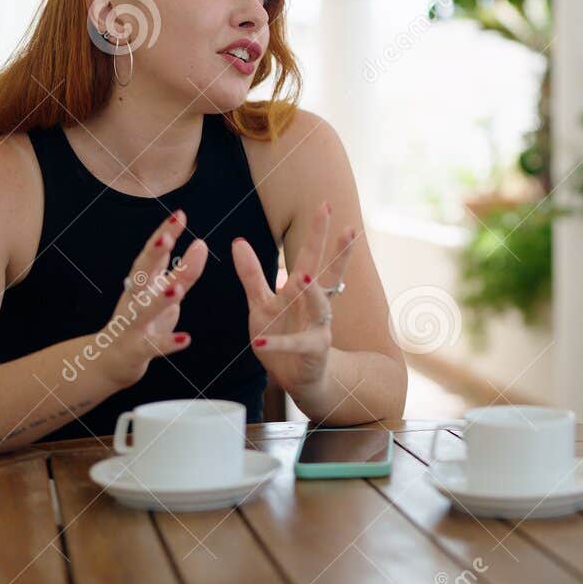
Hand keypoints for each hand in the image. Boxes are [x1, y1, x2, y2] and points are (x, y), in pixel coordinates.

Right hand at [102, 210, 208, 387]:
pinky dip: (168, 342)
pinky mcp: (136, 349)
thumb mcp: (158, 292)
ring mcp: (132, 323)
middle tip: (167, 238)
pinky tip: (185, 339)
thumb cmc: (139, 321)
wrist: (109, 360)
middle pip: (141, 273)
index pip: (152, 253)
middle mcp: (134, 298)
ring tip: (178, 289)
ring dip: (160, 299)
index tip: (180, 214)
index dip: (164, 233)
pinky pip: (152, 346)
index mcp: (141, 283)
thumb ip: (177, 270)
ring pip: (144, 309)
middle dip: (153, 255)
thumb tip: (193, 242)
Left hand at [231, 201, 357, 396]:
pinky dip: (277, 342)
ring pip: (321, 305)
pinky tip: (258, 340)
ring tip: (303, 276)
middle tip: (345, 224)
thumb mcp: (261, 304)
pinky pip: (295, 344)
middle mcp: (316, 304)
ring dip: (312, 292)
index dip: (319, 233)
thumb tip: (238, 241)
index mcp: (302, 290)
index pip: (313, 256)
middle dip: (336, 250)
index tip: (324, 205)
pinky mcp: (313, 350)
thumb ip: (252, 275)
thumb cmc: (283, 335)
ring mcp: (319, 327)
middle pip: (326, 273)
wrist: (299, 377)